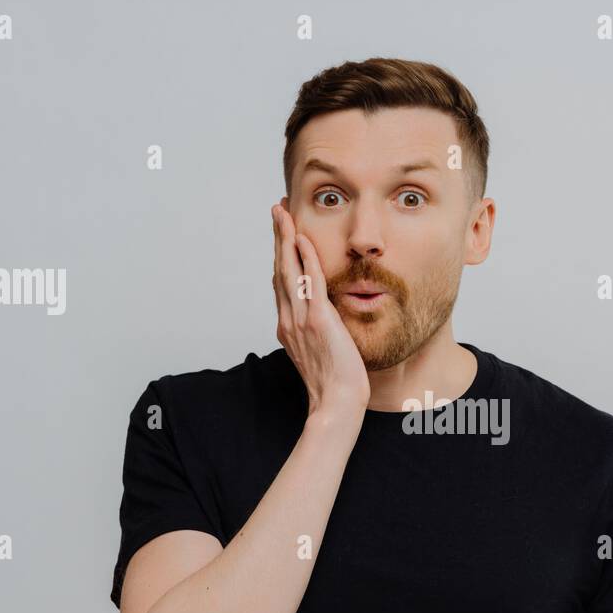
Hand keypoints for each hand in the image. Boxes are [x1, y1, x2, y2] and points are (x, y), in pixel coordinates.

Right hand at [271, 204, 369, 418]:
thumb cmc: (334, 384)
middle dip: (278, 236)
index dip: (280, 254)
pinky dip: (305, 258)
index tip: (281, 232)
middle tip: (277, 209)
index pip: (281, 281)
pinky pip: (310, 282)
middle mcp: (288, 319)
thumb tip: (325, 317)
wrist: (336, 403)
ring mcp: (300, 319)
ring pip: (288, 269)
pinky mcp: (317, 320)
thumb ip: (319, 330)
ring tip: (283, 212)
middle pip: (279, 268)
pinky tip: (302, 239)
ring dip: (285, 237)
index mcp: (288, 326)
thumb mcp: (322, 351)